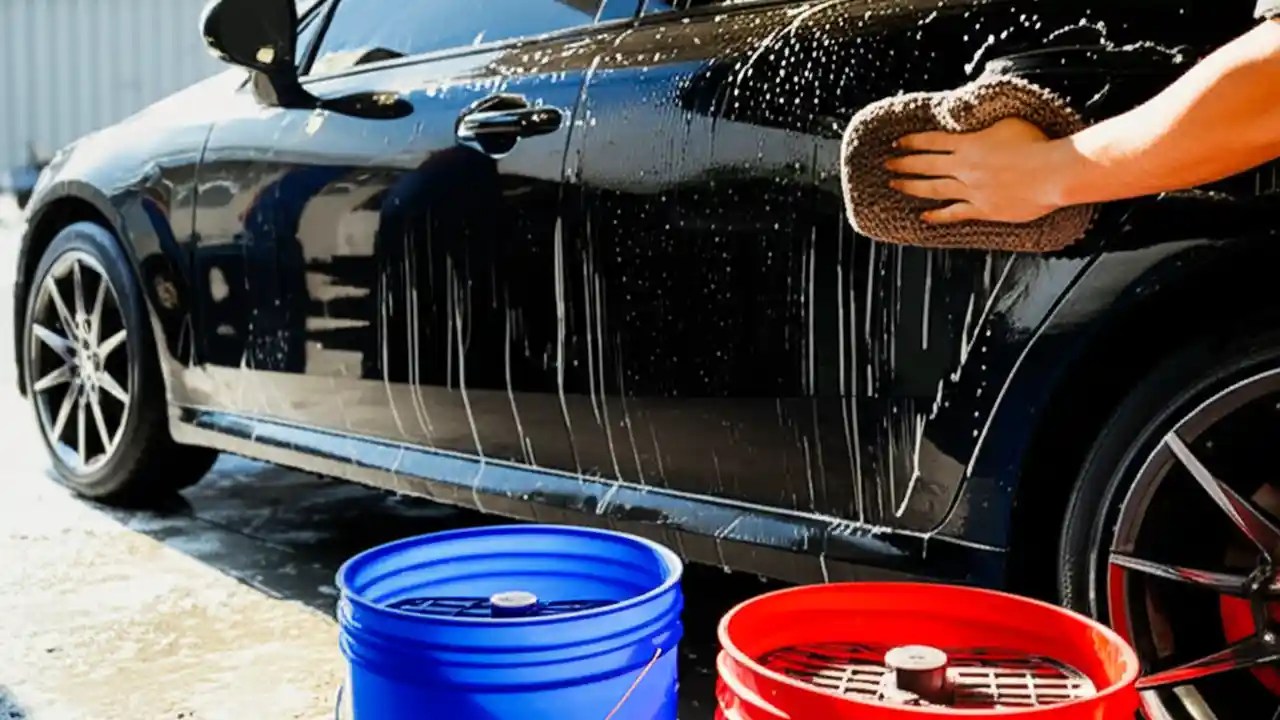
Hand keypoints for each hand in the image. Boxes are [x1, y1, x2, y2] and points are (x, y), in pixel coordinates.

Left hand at [886, 118, 1064, 223]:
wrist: (1053, 172)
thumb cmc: (1038, 145)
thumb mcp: (1009, 122)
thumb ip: (986, 125)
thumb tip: (975, 122)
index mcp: (969, 143)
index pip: (931, 141)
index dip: (911, 142)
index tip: (897, 143)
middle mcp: (964, 167)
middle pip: (925, 164)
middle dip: (903, 164)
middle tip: (888, 165)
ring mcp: (971, 189)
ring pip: (932, 188)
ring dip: (911, 186)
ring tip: (896, 186)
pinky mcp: (982, 209)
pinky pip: (953, 213)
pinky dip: (937, 215)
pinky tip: (924, 216)